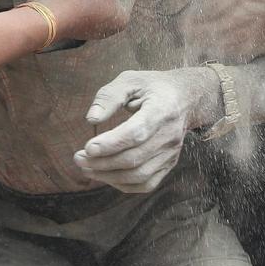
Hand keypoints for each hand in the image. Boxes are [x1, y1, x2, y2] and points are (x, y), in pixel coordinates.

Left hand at [74, 69, 216, 194]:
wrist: (186, 98)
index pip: (136, 133)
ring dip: (109, 176)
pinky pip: (146, 184)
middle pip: (134, 158)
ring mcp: (171, 153)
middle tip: (78, 158)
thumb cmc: (153, 87)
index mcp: (162, 110)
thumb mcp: (130, 80)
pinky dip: (123, 185)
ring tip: (86, 168)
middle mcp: (170, 135)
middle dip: (102, 162)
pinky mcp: (169, 164)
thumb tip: (92, 118)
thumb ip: (109, 96)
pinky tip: (105, 176)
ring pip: (139, 175)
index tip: (87, 147)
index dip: (111, 144)